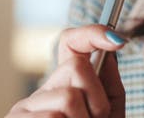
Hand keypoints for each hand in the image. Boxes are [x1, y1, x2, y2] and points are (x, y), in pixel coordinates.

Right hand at [6, 25, 126, 117]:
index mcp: (63, 88)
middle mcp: (41, 93)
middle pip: (77, 66)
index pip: (71, 43)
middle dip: (98, 98)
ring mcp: (24, 109)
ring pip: (68, 97)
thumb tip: (112, 47)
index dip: (93, 33)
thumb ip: (109, 86)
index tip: (119, 39)